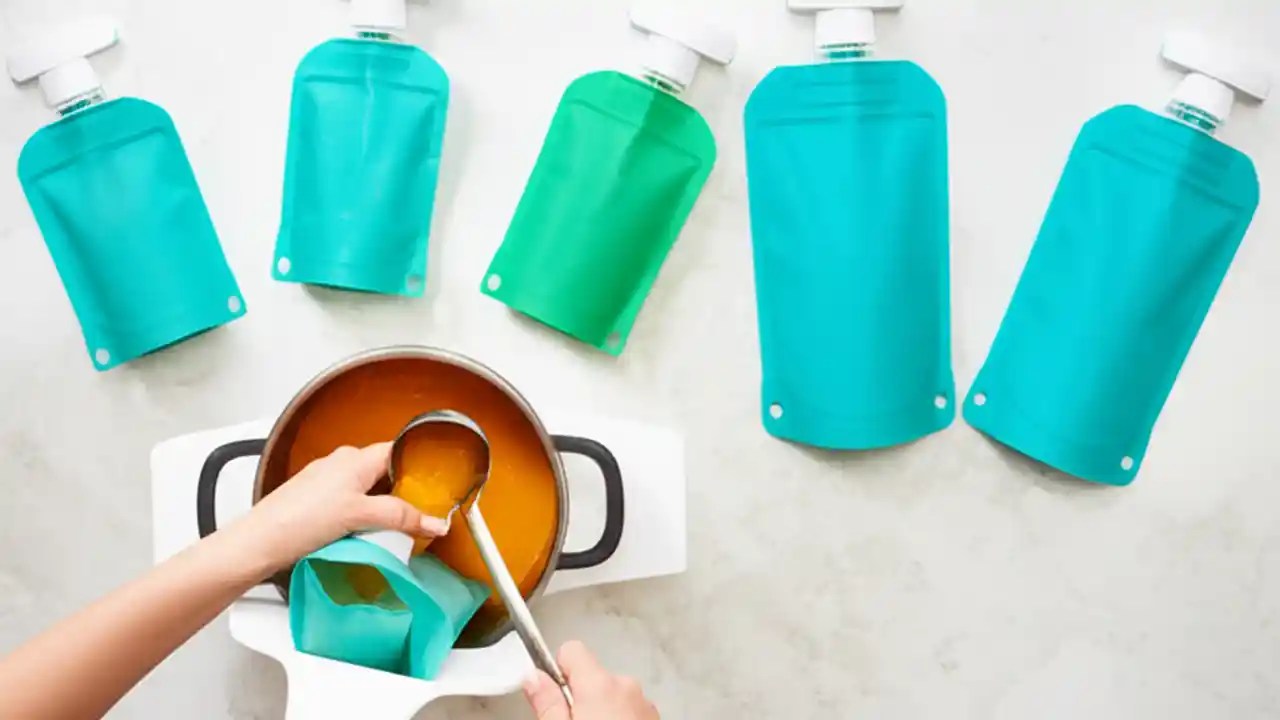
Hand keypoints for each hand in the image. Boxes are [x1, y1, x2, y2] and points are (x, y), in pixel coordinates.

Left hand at [225, 443, 449, 575]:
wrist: (259, 542)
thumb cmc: (303, 520)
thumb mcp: (361, 516)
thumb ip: (401, 517)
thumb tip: (436, 523)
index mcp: (354, 457)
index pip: (396, 450)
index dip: (417, 464)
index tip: (436, 484)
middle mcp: (340, 463)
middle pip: (384, 472)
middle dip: (403, 491)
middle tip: (421, 512)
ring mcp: (326, 481)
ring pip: (367, 489)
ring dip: (381, 506)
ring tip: (395, 528)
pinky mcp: (315, 500)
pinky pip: (350, 502)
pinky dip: (362, 515)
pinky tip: (365, 534)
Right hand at [523, 642, 657, 719]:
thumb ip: (547, 702)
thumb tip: (533, 676)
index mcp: (600, 684)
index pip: (572, 650)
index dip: (557, 670)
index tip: (551, 691)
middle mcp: (626, 686)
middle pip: (592, 675)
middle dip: (579, 696)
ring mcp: (644, 703)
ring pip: (611, 694)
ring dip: (601, 710)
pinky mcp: (654, 717)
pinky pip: (628, 708)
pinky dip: (619, 718)